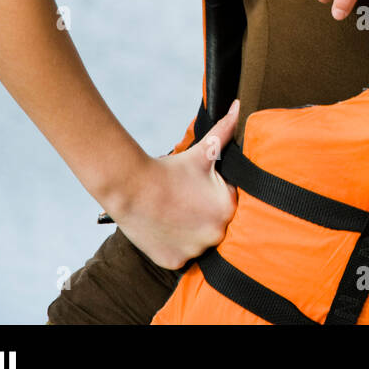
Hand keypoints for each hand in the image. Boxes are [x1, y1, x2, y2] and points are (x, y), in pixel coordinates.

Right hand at [111, 100, 240, 269]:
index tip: (198, 190)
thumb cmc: (169, 168)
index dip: (215, 196)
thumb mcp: (203, 150)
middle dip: (204, 215)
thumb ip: (226, 130)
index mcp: (228, 208)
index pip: (230, 205)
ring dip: (191, 231)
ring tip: (174, 213)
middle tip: (184, 202)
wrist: (130, 186)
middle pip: (216, 226)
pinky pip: (181, 255)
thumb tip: (238, 106)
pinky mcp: (175, 262)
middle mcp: (216, 234)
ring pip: (199, 242)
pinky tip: (166, 228)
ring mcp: (195, 251)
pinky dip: (175, 245)